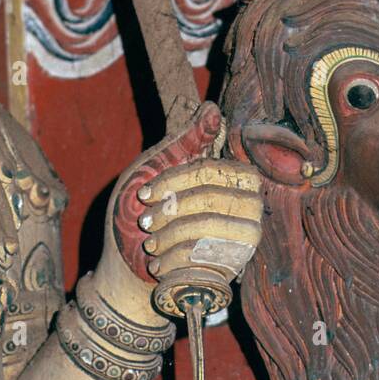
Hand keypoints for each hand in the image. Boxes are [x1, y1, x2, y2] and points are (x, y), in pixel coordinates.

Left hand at [95, 103, 262, 321]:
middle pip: (211, 198)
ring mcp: (244, 238)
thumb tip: (212, 109)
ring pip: (209, 227)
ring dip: (169, 236)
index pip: (210, 170)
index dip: (175, 181)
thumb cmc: (140, 212)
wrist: (131, 270)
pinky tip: (158, 264)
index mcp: (231, 176)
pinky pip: (206, 258)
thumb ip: (186, 141)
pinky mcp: (235, 267)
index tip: (144, 194)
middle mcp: (248, 205)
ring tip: (150, 244)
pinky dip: (173, 260)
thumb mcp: (155, 168)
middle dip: (170, 211)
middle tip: (145, 222)